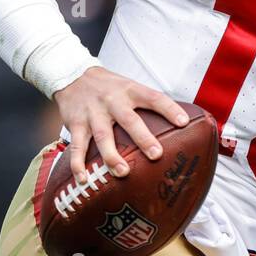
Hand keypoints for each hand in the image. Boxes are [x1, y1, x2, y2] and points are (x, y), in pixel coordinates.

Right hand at [53, 66, 189, 183]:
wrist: (71, 75)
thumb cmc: (108, 86)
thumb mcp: (129, 86)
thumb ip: (148, 102)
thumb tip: (180, 122)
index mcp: (130, 91)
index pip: (154, 98)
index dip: (169, 109)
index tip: (183, 122)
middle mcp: (112, 101)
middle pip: (129, 120)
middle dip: (143, 138)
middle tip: (156, 155)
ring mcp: (93, 113)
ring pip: (102, 136)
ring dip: (112, 155)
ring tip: (122, 172)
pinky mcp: (75, 124)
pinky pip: (77, 146)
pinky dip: (78, 164)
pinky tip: (84, 179)